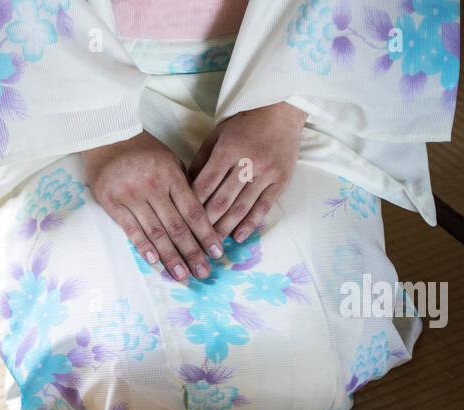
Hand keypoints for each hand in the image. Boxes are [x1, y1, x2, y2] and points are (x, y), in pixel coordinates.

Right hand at [82, 131, 224, 280]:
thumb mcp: (169, 160)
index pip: (193, 211)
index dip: (206, 234)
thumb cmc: (143, 150)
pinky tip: (154, 261)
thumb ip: (183, 186)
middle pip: (177, 226)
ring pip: (155, 232)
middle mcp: (153, 187)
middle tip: (204, 273)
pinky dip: (143, 246)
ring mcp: (132, 196)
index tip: (217, 252)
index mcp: (171, 176)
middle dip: (192, 252)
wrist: (108, 137)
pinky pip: (131, 229)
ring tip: (182, 275)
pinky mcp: (112, 203)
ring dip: (170, 256)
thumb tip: (201, 216)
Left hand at [188, 101, 307, 242]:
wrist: (281, 110)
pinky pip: (263, 207)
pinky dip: (250, 224)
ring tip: (213, 245)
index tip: (182, 222)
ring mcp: (266, 173)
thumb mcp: (217, 135)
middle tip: (194, 242)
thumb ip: (201, 161)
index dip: (192, 206)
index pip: (205, 185)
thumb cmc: (244, 124)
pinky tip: (238, 237)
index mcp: (227, 151)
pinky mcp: (281, 180)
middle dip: (205, 224)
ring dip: (225, 229)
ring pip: (241, 208)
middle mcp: (246, 164)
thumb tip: (185, 188)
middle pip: (221, 201)